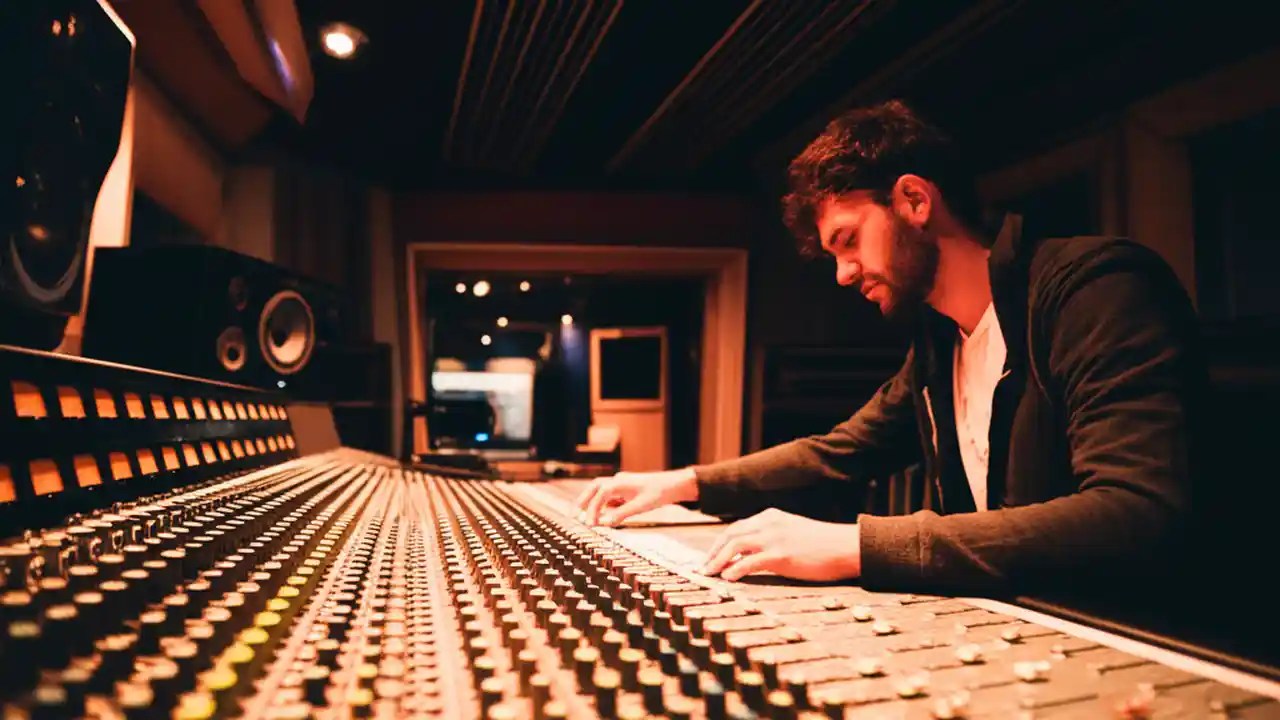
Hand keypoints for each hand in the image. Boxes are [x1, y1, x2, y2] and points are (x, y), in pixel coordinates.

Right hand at [574, 468, 698, 525]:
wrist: (674, 485)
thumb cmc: (658, 493)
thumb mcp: (640, 507)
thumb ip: (621, 515)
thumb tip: (605, 523)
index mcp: (619, 483)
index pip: (599, 495)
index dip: (591, 510)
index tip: (588, 524)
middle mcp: (618, 481)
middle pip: (594, 488)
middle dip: (583, 501)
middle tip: (574, 515)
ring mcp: (621, 484)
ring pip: (600, 491)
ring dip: (591, 502)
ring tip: (584, 517)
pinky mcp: (625, 489)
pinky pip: (609, 496)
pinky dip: (602, 504)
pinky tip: (602, 515)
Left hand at [701, 508, 861, 581]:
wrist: (846, 546)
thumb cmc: (822, 544)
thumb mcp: (792, 533)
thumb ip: (770, 539)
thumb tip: (749, 556)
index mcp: (770, 517)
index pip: (736, 528)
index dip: (720, 543)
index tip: (710, 557)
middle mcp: (769, 523)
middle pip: (730, 535)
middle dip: (713, 552)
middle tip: (703, 568)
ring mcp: (775, 538)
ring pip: (735, 545)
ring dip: (718, 560)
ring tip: (709, 574)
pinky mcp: (782, 555)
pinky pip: (750, 562)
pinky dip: (735, 569)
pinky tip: (727, 578)